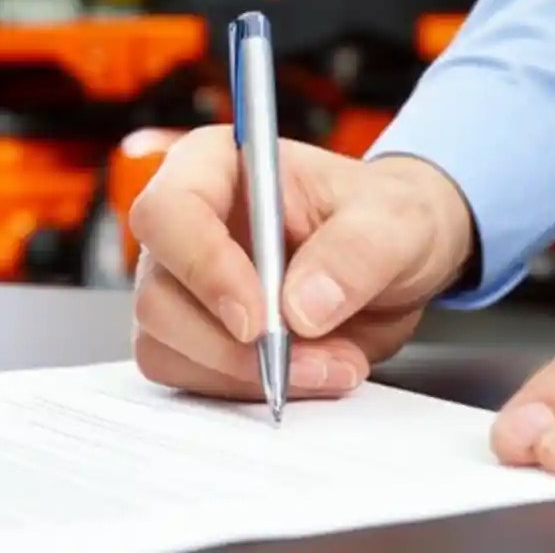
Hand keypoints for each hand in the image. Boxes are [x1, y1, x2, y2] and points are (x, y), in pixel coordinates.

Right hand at [127, 125, 473, 399]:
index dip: (203, 269)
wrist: (394, 262)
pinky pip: (187, 375)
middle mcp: (182, 225)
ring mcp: (179, 284)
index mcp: (213, 166)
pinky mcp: (188, 335)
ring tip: (328, 364)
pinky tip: (303, 373)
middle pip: (157, 295)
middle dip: (234, 346)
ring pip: (165, 344)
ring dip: (244, 374)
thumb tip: (301, 307)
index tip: (258, 320)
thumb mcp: (396, 220)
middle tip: (314, 359)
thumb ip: (355, 252)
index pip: (168, 213)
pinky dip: (244, 388)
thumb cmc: (382, 219)